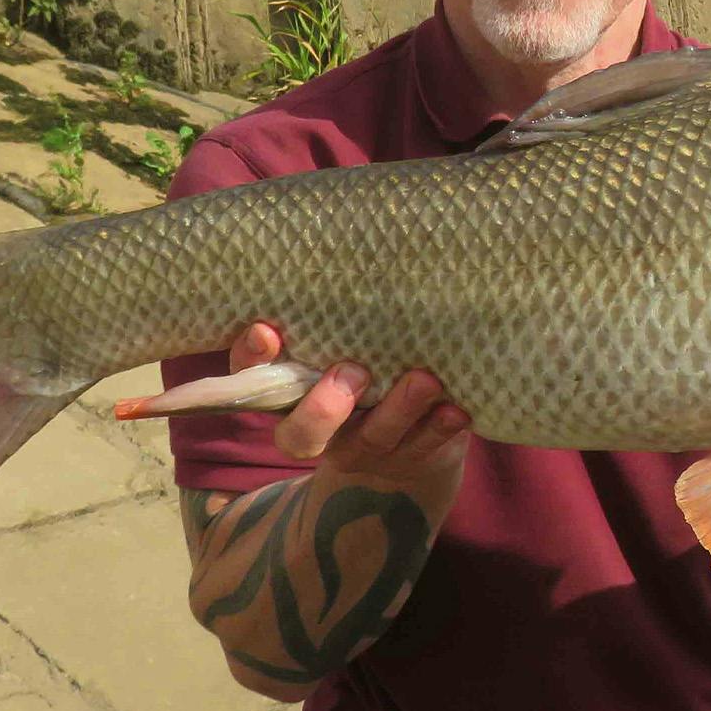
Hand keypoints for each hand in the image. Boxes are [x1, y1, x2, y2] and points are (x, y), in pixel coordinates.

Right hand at [228, 325, 472, 488]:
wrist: (406, 453)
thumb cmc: (367, 372)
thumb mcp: (342, 346)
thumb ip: (335, 320)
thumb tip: (348, 251)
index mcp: (292, 395)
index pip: (254, 380)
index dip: (253, 360)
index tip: (266, 330)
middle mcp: (322, 429)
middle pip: (303, 435)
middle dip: (324, 408)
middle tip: (354, 371)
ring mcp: (367, 449)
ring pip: (375, 438)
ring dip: (399, 409)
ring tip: (423, 380)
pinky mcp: (412, 459)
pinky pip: (425, 448)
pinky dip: (441, 428)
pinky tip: (457, 409)